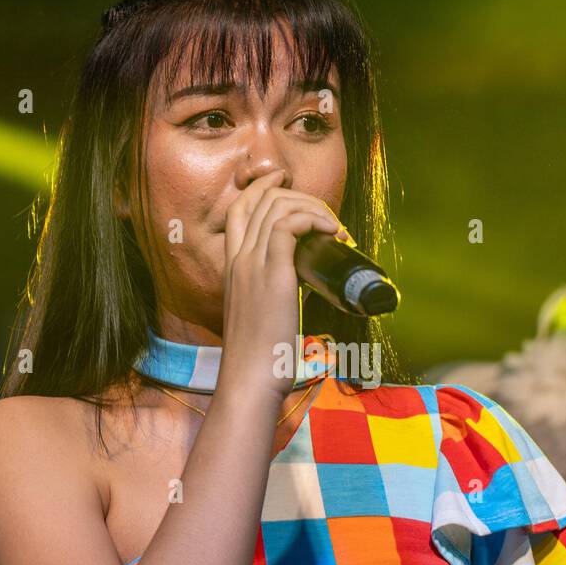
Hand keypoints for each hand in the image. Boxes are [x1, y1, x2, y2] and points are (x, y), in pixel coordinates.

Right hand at [219, 167, 348, 398]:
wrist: (250, 380)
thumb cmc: (259, 357)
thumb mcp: (261, 315)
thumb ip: (275, 292)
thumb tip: (305, 281)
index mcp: (231, 268)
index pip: (239, 210)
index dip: (261, 189)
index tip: (286, 184)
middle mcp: (238, 260)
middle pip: (259, 201)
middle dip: (295, 194)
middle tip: (325, 210)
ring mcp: (252, 265)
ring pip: (276, 207)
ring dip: (312, 208)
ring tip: (334, 228)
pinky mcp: (273, 274)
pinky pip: (290, 225)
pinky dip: (314, 220)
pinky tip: (332, 234)